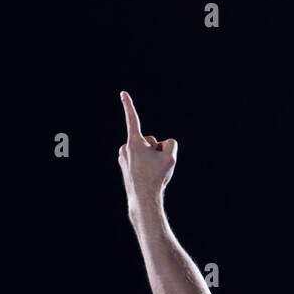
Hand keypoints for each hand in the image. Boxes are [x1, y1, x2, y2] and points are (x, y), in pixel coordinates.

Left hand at [118, 90, 176, 216]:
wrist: (143, 200)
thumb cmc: (156, 178)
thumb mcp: (171, 156)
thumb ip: (171, 143)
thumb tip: (163, 145)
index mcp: (134, 142)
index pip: (132, 119)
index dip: (128, 105)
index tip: (122, 93)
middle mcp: (126, 147)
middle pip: (151, 142)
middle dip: (157, 151)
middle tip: (156, 167)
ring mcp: (124, 157)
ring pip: (146, 152)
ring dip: (152, 159)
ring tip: (151, 173)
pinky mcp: (125, 166)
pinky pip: (141, 160)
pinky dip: (146, 165)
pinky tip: (147, 176)